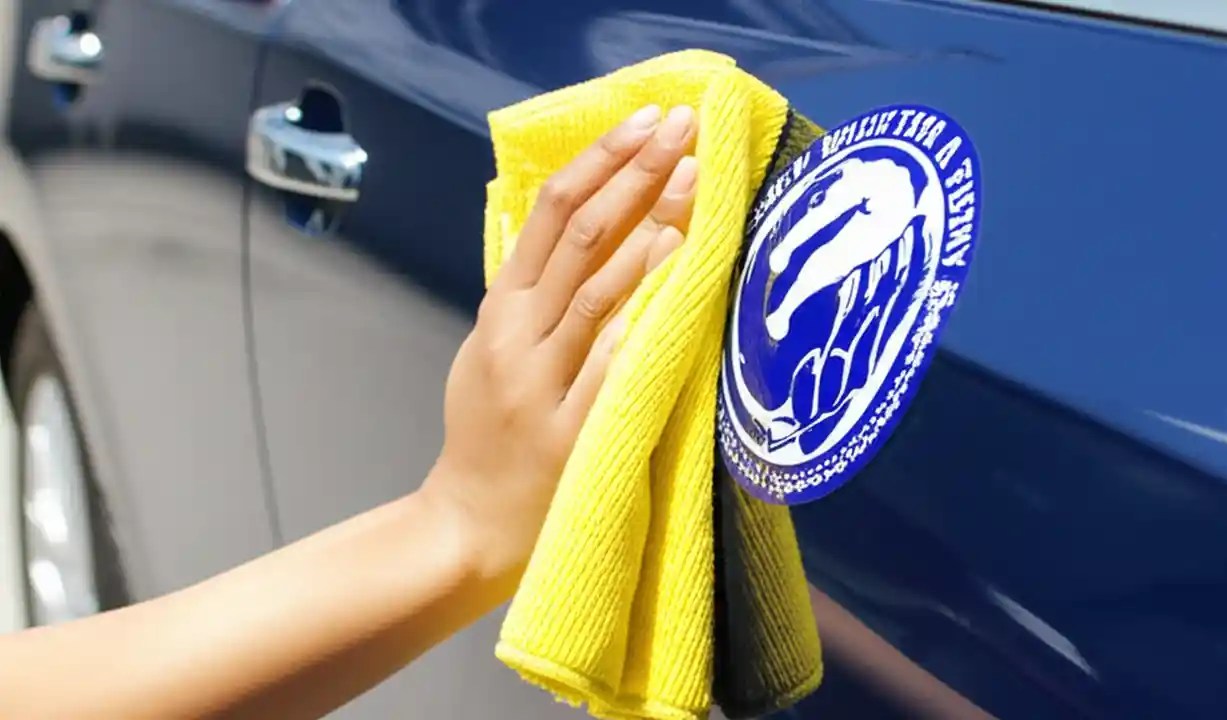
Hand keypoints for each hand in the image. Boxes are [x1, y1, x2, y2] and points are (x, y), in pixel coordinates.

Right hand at [427, 105, 698, 584]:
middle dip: (635, 173)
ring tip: (693, 181)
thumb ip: (528, 297)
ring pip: (595, 291)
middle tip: (683, 128)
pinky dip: (639, 317)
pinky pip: (608, 367)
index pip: (551, 213)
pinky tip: (675, 279)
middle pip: (580, 236)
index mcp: (500, 309)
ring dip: (648, 229)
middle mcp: (517, 336)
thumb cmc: (488, 431)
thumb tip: (577, 232)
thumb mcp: (491, 349)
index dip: (600, 161)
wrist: (468, 521)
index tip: (645, 121)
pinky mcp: (568, 433)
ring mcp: (542, 384)